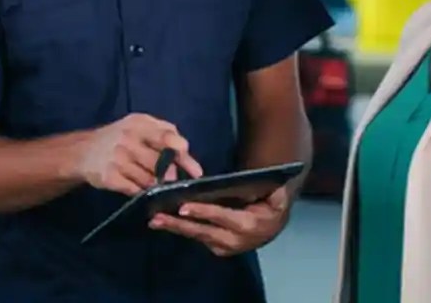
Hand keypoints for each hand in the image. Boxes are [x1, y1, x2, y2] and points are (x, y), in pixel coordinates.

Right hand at [76, 113, 203, 195]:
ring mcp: (118, 158)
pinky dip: (143, 194)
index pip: (168, 138)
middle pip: (160, 162)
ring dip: (158, 186)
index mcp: (139, 123)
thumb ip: (163, 134)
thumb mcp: (139, 127)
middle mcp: (128, 138)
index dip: (183, 155)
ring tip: (160, 188)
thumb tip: (185, 153)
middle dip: (171, 175)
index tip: (195, 171)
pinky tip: (146, 194)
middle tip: (175, 182)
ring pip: (149, 179)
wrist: (83, 151)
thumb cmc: (119, 138)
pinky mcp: (109, 177)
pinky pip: (135, 190)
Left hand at [148, 186, 289, 256]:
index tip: (184, 207)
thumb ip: (263, 188)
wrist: (275, 226)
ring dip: (175, 228)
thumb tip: (247, 181)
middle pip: (202, 231)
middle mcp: (234, 240)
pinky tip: (166, 221)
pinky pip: (198, 238)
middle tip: (157, 218)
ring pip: (196, 236)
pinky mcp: (217, 248)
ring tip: (155, 220)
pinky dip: (182, 230)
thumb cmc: (273, 204)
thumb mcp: (276, 194)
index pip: (221, 216)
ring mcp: (224, 247)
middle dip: (179, 224)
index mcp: (248, 224)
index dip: (203, 211)